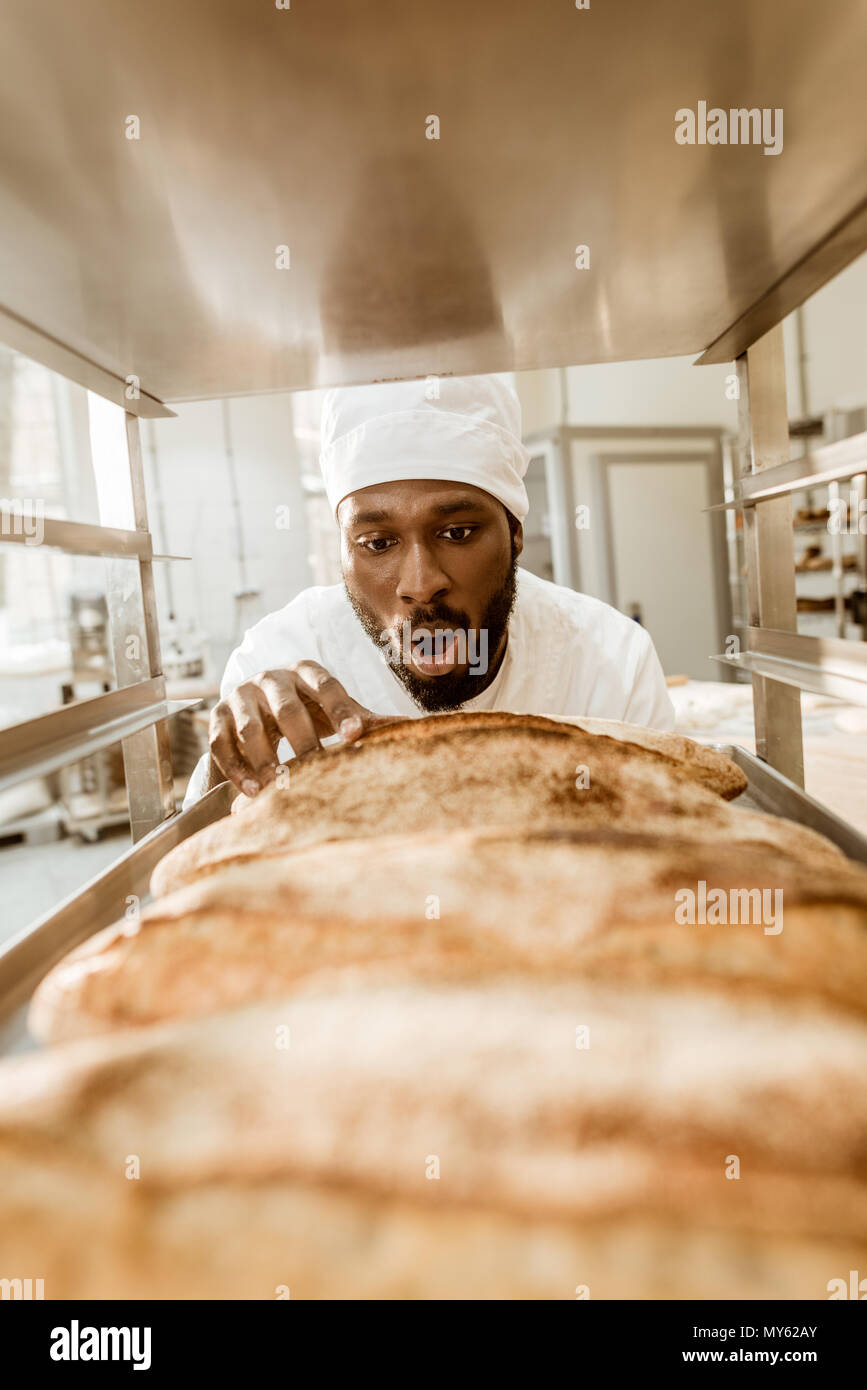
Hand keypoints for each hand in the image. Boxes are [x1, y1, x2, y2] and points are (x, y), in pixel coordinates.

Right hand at [208, 662, 393, 795]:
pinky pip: (221, 743)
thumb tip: (416, 727)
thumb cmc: (307, 711)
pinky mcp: (217, 717)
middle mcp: (272, 679)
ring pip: (249, 725)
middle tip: (315, 770)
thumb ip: (366, 720)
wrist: (256, 707)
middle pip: (287, 708)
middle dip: (302, 740)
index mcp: (306, 672)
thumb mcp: (333, 711)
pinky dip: (235, 768)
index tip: (356, 734)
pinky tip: (251, 792)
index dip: (341, 708)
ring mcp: (241, 696)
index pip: (326, 685)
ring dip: (264, 758)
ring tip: (278, 786)